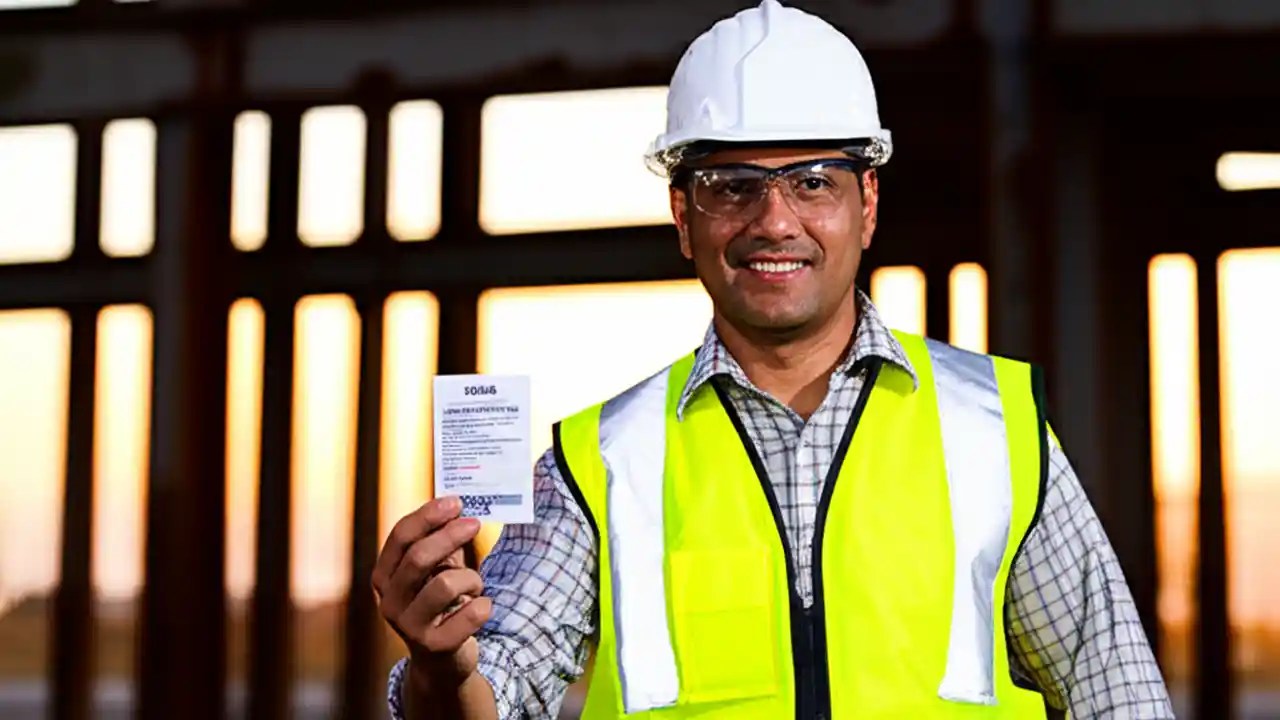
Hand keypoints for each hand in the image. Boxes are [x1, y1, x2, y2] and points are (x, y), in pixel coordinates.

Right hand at [372, 496, 492, 687]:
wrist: (442, 661)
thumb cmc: (440, 605)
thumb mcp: (435, 570)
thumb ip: (440, 542)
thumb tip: (456, 506)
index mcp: (385, 577)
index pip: (400, 537)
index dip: (428, 515)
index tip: (455, 502)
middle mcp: (390, 602)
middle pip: (418, 557)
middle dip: (450, 535)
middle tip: (475, 523)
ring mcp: (409, 627)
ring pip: (445, 584)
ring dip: (470, 578)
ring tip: (474, 585)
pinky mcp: (435, 646)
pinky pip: (469, 614)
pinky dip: (483, 605)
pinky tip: (482, 607)